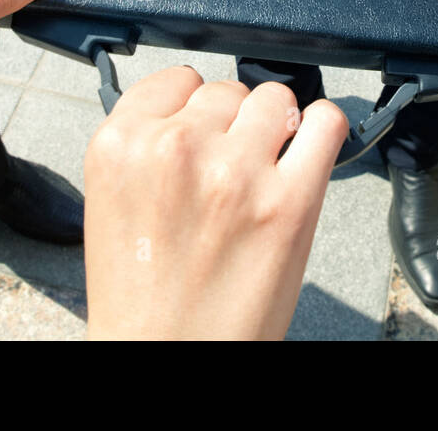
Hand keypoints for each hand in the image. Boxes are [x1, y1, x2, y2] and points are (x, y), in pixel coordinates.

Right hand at [84, 69, 346, 338]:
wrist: (169, 359)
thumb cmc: (142, 299)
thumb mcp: (112, 203)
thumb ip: (145, 146)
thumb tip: (190, 108)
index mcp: (121, 146)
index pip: (176, 79)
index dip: (191, 108)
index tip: (199, 133)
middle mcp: (176, 149)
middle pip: (227, 89)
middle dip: (231, 125)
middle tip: (226, 172)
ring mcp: (236, 171)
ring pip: (274, 99)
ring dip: (274, 129)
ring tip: (261, 172)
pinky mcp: (290, 200)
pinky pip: (325, 123)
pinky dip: (322, 131)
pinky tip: (306, 155)